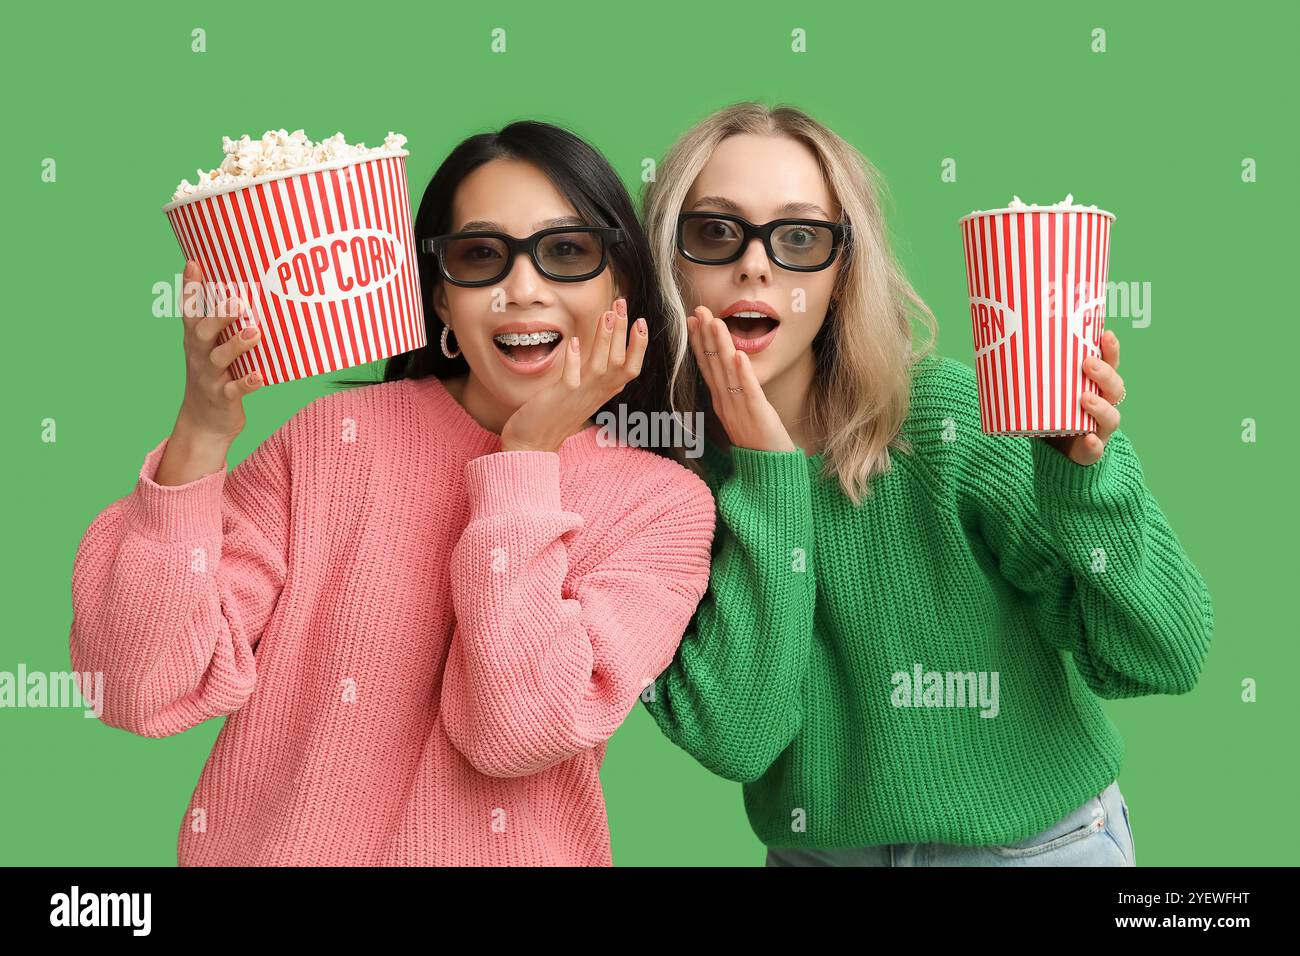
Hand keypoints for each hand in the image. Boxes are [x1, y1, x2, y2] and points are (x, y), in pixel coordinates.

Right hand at [173, 259, 263, 443]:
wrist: (205, 422)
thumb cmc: (215, 375)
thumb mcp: (212, 349)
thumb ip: (222, 323)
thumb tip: (245, 291)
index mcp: (196, 341)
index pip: (190, 311)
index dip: (190, 288)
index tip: (194, 263)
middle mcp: (199, 356)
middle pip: (202, 331)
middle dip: (218, 316)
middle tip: (238, 301)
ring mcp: (209, 377)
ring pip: (219, 358)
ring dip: (236, 345)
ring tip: (255, 333)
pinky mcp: (223, 397)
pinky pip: (234, 390)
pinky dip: (247, 382)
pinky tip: (259, 376)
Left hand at [499, 297, 648, 452]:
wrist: (534, 443)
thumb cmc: (556, 414)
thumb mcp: (581, 391)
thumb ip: (591, 372)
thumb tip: (595, 347)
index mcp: (605, 390)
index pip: (631, 366)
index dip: (639, 345)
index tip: (641, 321)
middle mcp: (597, 392)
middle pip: (620, 360)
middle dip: (623, 330)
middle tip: (622, 302)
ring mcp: (581, 395)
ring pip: (600, 365)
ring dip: (605, 339)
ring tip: (607, 314)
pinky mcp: (562, 397)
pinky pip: (572, 378)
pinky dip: (574, 359)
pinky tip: (575, 341)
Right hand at [689, 306, 795, 452]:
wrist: (768, 469)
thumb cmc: (756, 442)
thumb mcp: (739, 413)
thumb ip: (730, 393)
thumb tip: (725, 374)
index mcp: (721, 400)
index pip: (707, 365)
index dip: (699, 342)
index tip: (692, 321)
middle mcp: (725, 401)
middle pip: (712, 363)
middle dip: (705, 336)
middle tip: (698, 311)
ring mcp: (738, 406)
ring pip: (726, 371)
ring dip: (719, 345)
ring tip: (715, 322)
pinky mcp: (756, 413)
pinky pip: (748, 389)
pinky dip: (742, 372)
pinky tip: (737, 354)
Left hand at [1041, 329, 1124, 464]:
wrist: (1056, 453)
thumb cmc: (1050, 413)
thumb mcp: (1043, 391)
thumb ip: (1030, 375)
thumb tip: (992, 350)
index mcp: (1095, 386)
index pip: (1110, 365)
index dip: (1111, 350)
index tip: (1106, 334)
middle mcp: (1104, 405)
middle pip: (1115, 388)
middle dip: (1104, 374)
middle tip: (1087, 364)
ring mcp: (1100, 429)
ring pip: (1111, 417)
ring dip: (1101, 407)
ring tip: (1085, 398)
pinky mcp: (1090, 450)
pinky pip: (1096, 449)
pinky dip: (1094, 444)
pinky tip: (1089, 439)